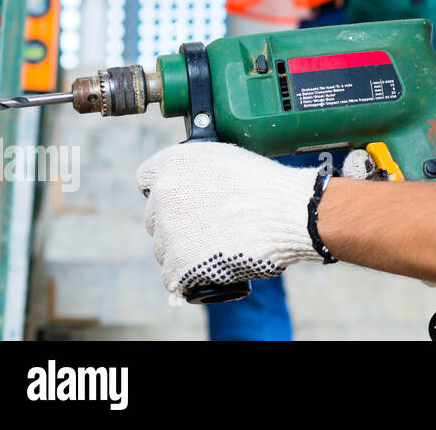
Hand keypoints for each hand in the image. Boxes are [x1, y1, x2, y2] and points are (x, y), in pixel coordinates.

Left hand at [135, 143, 334, 299]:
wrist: (289, 213)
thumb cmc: (268, 186)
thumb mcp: (228, 159)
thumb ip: (198, 170)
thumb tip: (191, 187)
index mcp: (174, 162)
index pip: (146, 178)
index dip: (164, 189)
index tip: (179, 199)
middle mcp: (164, 193)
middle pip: (154, 218)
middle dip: (176, 223)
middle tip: (208, 227)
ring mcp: (169, 230)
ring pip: (164, 248)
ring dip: (183, 250)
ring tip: (218, 246)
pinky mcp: (178, 263)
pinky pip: (172, 276)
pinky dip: (189, 276)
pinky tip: (212, 267)